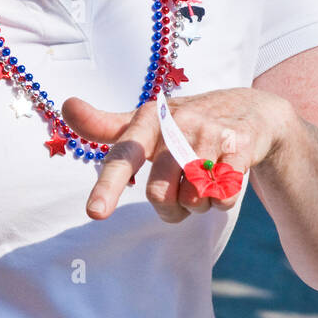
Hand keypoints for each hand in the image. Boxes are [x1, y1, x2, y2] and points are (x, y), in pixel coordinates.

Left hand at [61, 87, 292, 222]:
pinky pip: (222, 198)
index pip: (123, 157)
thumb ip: (104, 125)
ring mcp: (210, 135)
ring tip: (203, 180)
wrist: (250, 108)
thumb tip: (67, 105)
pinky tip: (225, 177)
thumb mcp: (145, 121)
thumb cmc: (186, 122)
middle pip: (159, 194)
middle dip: (168, 207)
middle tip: (179, 189)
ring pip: (192, 200)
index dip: (108, 186)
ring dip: (197, 204)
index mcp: (148, 122)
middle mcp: (178, 125)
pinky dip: (221, 200)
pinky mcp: (240, 147)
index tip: (95, 213)